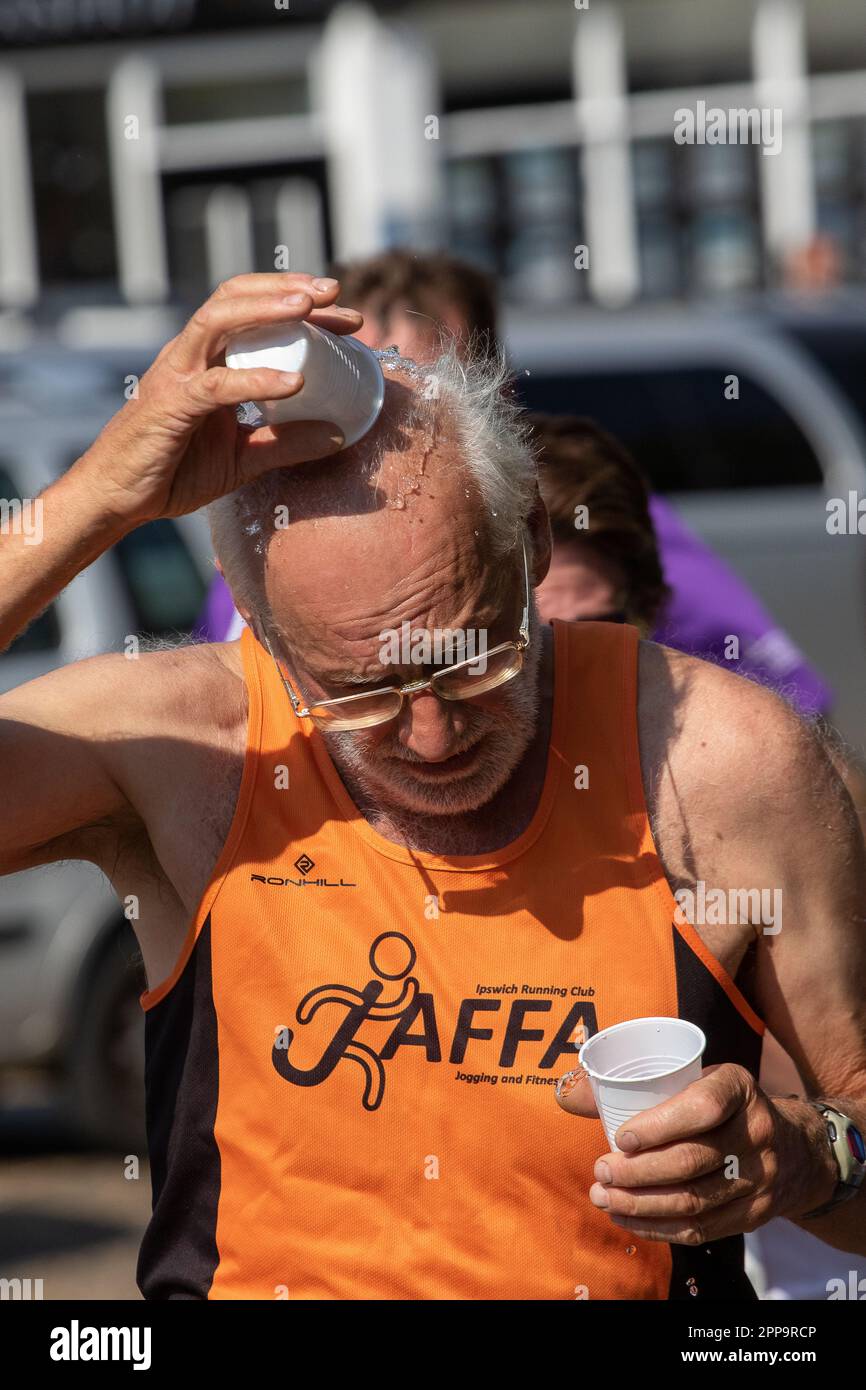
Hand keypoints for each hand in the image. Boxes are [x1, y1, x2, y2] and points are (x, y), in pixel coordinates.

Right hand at [74, 272, 363, 525]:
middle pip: (237, 298)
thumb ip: (286, 444)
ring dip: (267, 308)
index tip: (347, 317)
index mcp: (207, 360)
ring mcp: (177, 374)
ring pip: (219, 319)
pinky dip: (256, 379)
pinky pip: (216, 385)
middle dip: (287, 288)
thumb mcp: (243, 459)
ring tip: (311, 308)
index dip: (299, 303)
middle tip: (335, 291)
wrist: (118, 499)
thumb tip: (338, 435)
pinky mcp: (170, 404)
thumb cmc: (172, 472)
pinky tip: (295, 383)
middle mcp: (190, 355)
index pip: (254, 312)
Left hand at [555, 1061, 836, 1243]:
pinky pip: (702, 1230)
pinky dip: (659, 1228)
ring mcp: (759, 1179)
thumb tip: (566, 1095)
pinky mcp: (754, 1214)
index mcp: (738, 1088)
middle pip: (691, 1161)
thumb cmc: (723, 1105)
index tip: (620, 1138)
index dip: (659, 1125)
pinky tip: (627, 1219)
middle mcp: (755, 1133)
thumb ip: (634, 1086)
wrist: (794, 1149)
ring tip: (603, 1197)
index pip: (702, 1107)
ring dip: (641, 1205)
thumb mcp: (695, 1078)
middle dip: (638, 1173)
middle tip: (600, 1171)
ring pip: (694, 1201)